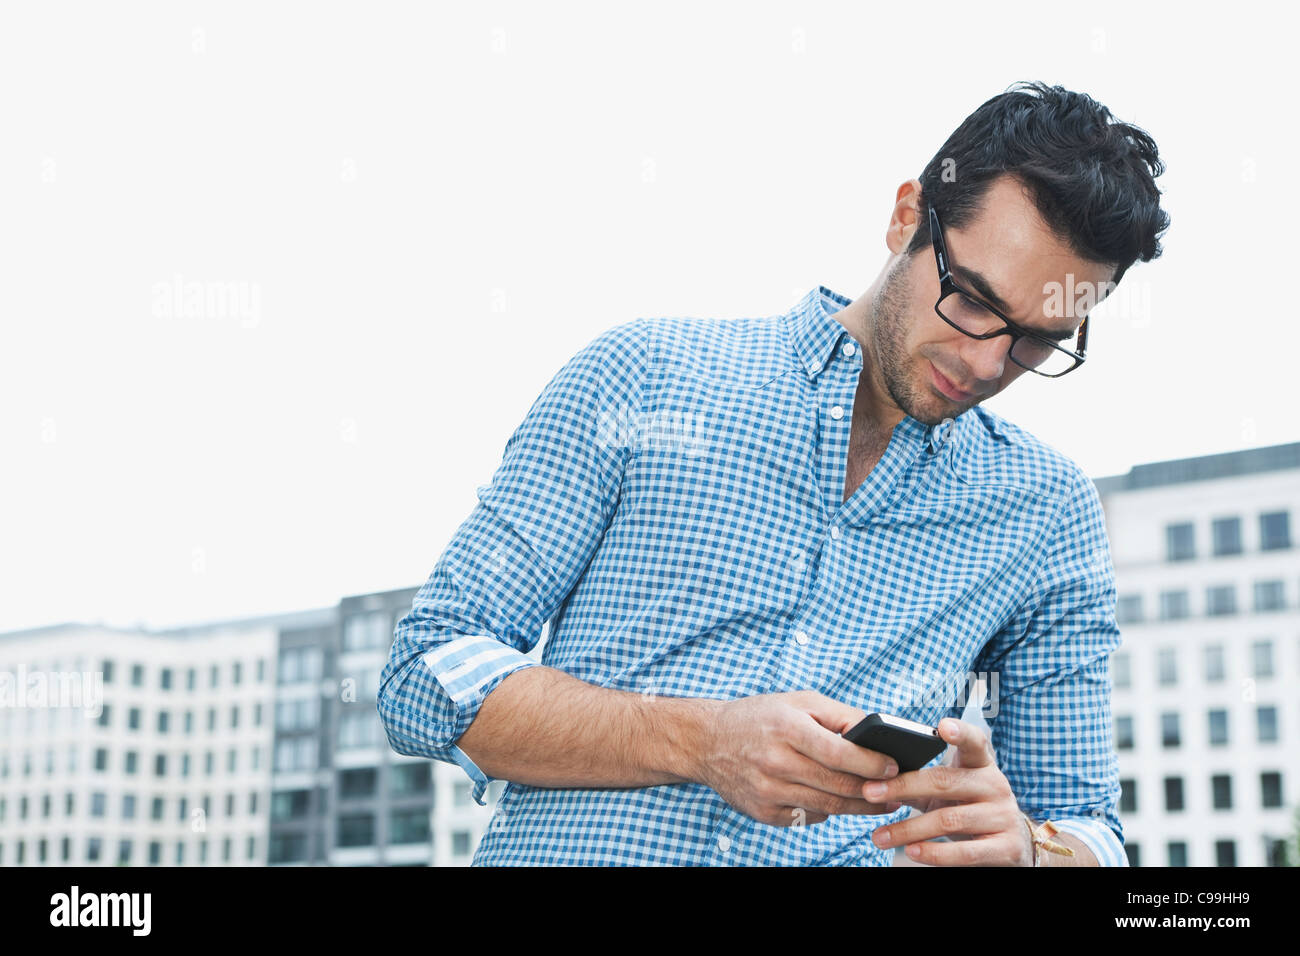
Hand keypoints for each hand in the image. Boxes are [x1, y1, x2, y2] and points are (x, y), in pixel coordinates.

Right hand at [691, 691, 901, 826]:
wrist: (707, 740)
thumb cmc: (759, 717)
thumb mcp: (798, 701)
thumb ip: (839, 715)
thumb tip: (877, 735)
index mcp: (786, 727)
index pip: (838, 752)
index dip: (871, 763)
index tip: (894, 766)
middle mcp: (775, 761)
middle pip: (836, 785)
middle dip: (874, 791)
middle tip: (898, 792)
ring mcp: (767, 791)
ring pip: (826, 807)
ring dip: (859, 807)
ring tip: (881, 802)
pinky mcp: (762, 812)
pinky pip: (807, 817)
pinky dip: (828, 812)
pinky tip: (841, 804)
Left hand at [863, 718, 1032, 865]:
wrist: (1013, 845)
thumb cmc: (971, 809)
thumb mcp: (950, 793)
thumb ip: (920, 784)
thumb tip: (876, 780)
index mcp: (982, 765)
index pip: (975, 742)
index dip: (961, 732)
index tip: (943, 726)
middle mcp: (995, 786)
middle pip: (945, 781)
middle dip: (902, 786)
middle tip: (869, 792)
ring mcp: (1003, 817)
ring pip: (948, 820)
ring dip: (907, 829)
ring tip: (879, 836)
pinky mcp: (1005, 848)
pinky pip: (964, 852)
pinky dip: (934, 853)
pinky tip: (911, 851)